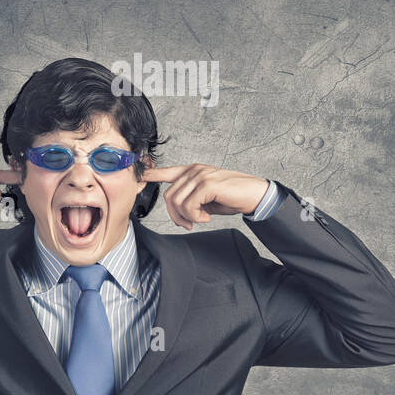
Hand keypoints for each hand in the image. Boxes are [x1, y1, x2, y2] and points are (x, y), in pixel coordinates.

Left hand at [143, 164, 269, 230]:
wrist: (254, 195)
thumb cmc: (233, 197)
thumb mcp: (207, 198)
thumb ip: (191, 198)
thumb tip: (178, 212)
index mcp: (193, 171)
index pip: (167, 171)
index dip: (151, 175)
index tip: (140, 177)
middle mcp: (195, 171)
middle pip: (169, 196)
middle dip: (175, 215)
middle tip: (187, 224)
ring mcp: (201, 176)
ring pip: (177, 202)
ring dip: (187, 217)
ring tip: (200, 220)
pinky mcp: (207, 184)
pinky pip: (189, 206)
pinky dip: (196, 217)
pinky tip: (206, 217)